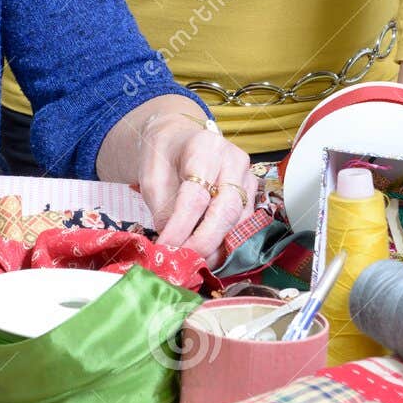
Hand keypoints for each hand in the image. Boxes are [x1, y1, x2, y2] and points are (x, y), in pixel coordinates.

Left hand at [137, 113, 258, 263]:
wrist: (177, 141)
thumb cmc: (164, 156)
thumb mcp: (152, 178)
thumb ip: (163, 210)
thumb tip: (172, 245)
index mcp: (205, 147)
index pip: (196, 195)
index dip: (181, 227)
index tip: (166, 247)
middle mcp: (233, 160)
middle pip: (225, 209)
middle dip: (204, 242)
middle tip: (184, 261)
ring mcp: (246, 177)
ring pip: (239, 221)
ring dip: (217, 247)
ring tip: (194, 262)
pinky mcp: (251, 194)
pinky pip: (243, 224)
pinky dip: (226, 243)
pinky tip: (209, 255)